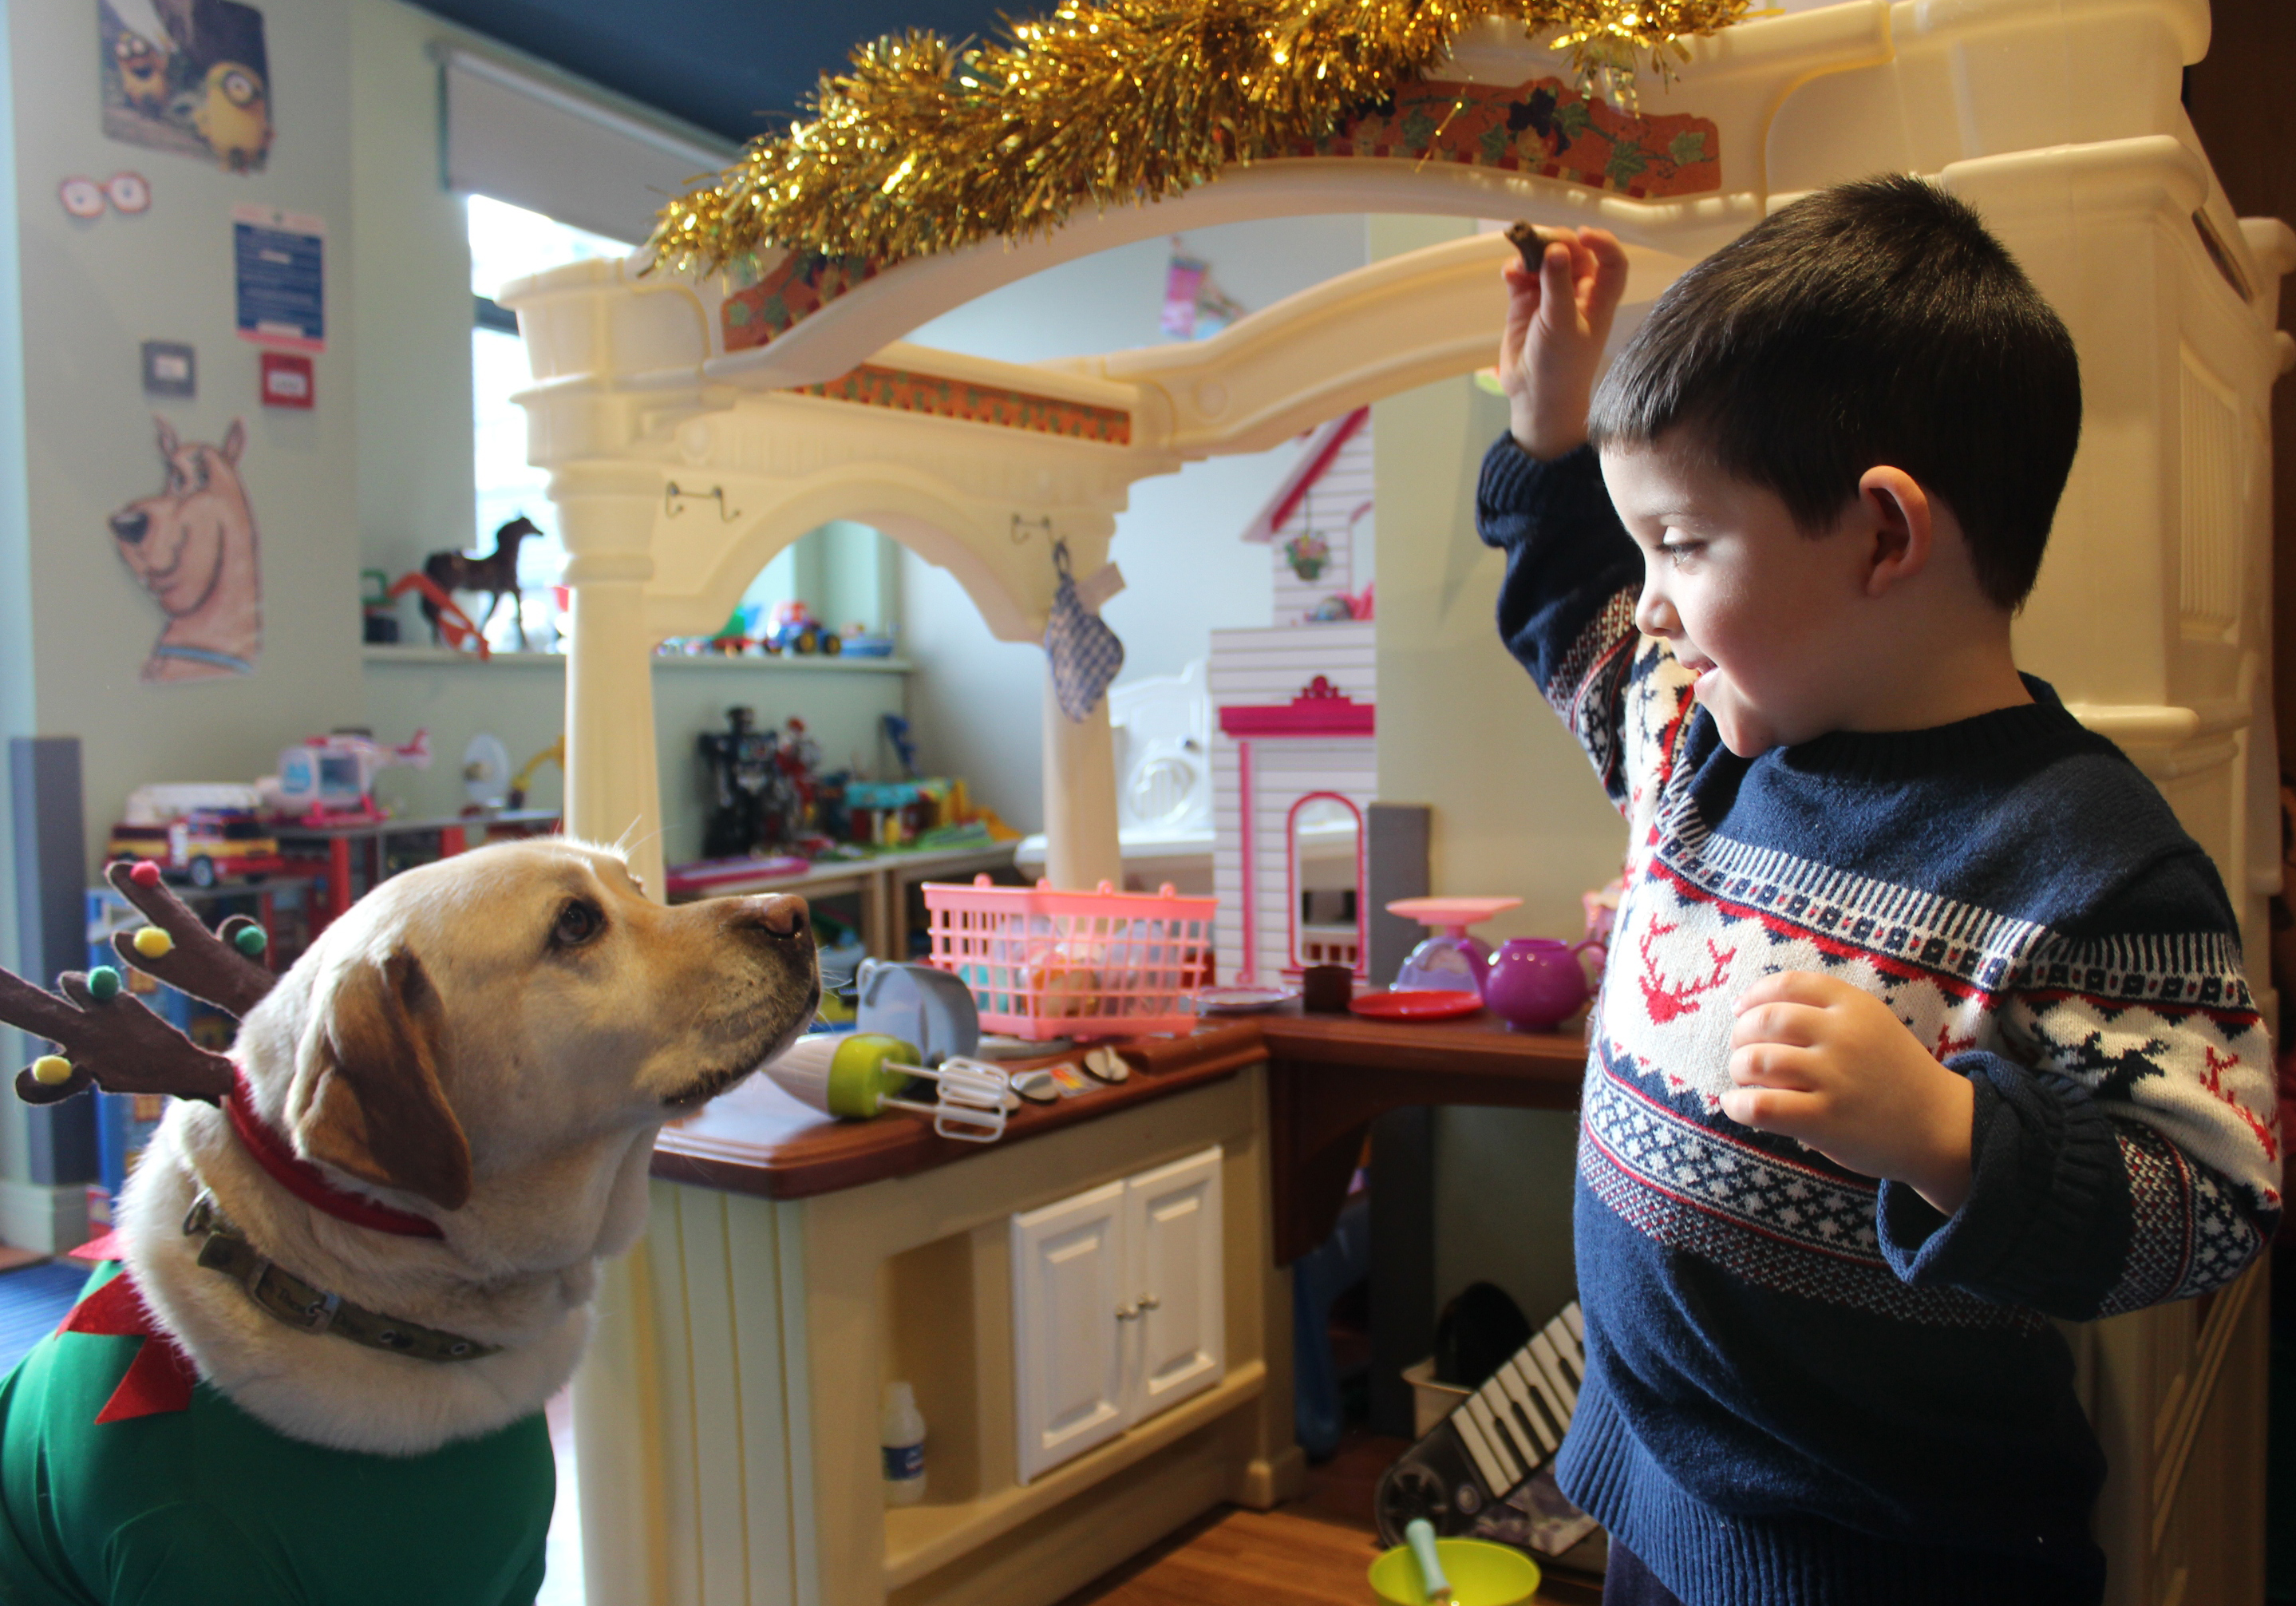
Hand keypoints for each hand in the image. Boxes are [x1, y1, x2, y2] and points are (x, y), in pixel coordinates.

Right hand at [1498, 227, 1629, 459]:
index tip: (1583, 234)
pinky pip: (1521, 276)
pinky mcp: (1525, 303)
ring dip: (1532, 255)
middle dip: (1557, 243)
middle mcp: (1578, 293)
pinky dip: (1515, 269)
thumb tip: (1556, 249)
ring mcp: (1550, 296)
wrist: (1536, 397)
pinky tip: (1510, 273)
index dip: (1602, 243)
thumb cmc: (1561, 366)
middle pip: (1573, 253)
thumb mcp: (1563, 324)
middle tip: (1539, 243)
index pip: (1611, 260)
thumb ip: (1558, 286)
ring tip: (1520, 264)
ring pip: (1544, 260)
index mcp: (1599, 298)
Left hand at [1726, 971, 1974, 1214]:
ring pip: (1756, 1061)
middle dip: (1740, 1035)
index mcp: (1855, 1007)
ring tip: (1744, 1079)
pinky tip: (1736, 1105)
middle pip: (1764, 1021)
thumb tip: (1752, 1008)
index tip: (1741, 1009)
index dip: (1755, 996)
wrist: (1940, 1127)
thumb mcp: (1873, 1025)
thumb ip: (1826, 1012)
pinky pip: (1760, 1105)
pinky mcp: (1824, 1120)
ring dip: (1738, 1069)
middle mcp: (1843, 1036)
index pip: (1789, 985)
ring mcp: (1834, 1078)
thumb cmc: (1895, 1075)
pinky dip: (1736, 1104)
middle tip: (1742, 1051)